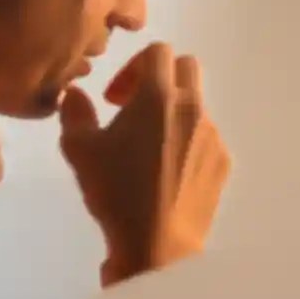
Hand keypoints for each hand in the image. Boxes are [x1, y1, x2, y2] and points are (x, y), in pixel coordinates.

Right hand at [58, 42, 230, 285]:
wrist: (158, 247)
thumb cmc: (116, 193)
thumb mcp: (80, 150)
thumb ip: (75, 112)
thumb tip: (76, 95)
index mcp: (160, 96)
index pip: (158, 51)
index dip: (133, 66)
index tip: (115, 99)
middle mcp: (194, 108)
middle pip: (186, 68)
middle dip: (161, 79)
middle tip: (135, 110)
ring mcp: (214, 136)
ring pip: (196, 106)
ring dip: (173, 114)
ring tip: (147, 150)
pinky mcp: (224, 163)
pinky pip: (205, 139)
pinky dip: (187, 143)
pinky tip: (166, 174)